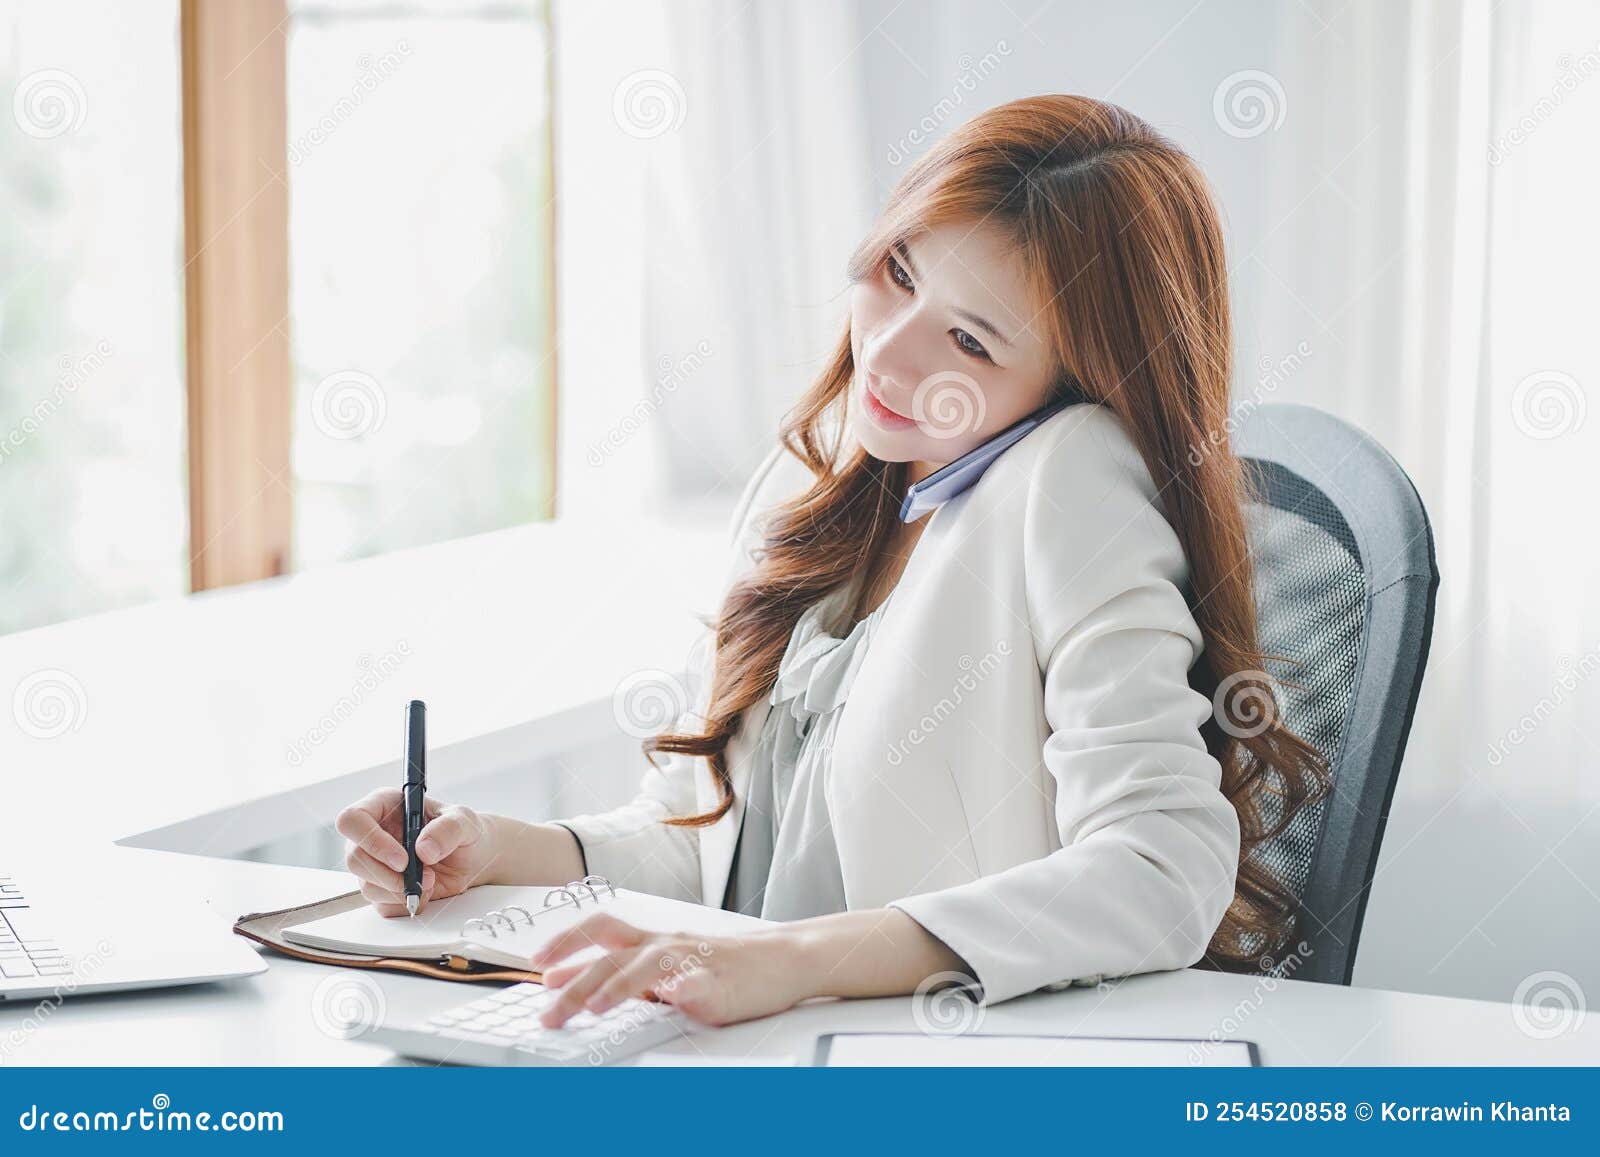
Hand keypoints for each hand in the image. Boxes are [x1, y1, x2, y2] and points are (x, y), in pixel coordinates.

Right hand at [334, 789, 496, 916]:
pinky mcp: (382, 887)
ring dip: (399, 890)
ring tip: (430, 881)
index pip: (353, 819)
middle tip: (423, 876)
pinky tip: (423, 892)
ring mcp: (374, 863)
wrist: (473, 858)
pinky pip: (380, 904)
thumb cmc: (463, 830)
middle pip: (355, 858)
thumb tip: (423, 849)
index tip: (402, 859)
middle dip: (389, 875)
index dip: (371, 841)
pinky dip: (404, 904)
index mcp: (384, 806)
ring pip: (366, 884)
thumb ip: (447, 829)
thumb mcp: (464, 821)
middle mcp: (373, 834)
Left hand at [528, 913, 810, 1028]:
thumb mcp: (667, 967)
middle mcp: (665, 946)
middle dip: (575, 983)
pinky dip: (685, 988)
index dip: (565, 943)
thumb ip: (626, 974)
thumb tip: (575, 986)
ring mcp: (692, 961)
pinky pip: (700, 982)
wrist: (781, 959)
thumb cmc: (724, 964)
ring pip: (648, 966)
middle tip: (550, 1010)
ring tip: (595, 1007)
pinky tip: (675, 996)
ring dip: (618, 985)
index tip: (537, 965)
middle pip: (612, 955)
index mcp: (651, 941)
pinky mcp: (720, 982)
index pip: (599, 931)